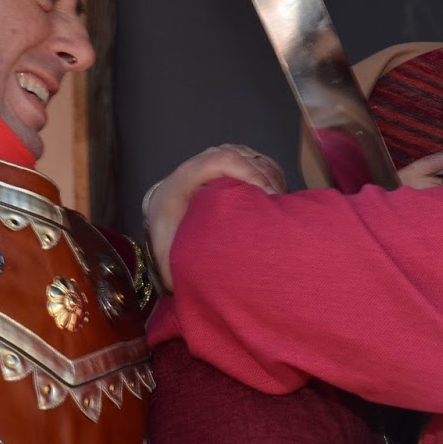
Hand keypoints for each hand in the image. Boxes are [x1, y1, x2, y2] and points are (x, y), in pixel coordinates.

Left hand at [145, 144, 284, 289]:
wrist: (162, 208)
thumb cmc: (166, 229)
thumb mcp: (164, 247)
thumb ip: (171, 265)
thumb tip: (180, 287)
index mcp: (185, 178)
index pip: (221, 161)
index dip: (248, 173)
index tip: (267, 195)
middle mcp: (201, 161)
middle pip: (241, 156)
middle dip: (265, 176)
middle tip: (280, 203)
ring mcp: (216, 157)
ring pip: (251, 156)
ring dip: (270, 175)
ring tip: (281, 201)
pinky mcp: (230, 159)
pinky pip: (255, 159)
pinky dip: (270, 172)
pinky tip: (277, 193)